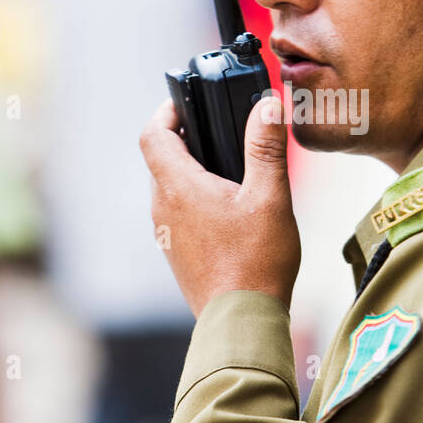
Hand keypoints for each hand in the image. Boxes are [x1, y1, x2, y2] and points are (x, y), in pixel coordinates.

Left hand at [139, 93, 301, 317]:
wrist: (241, 320)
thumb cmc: (256, 261)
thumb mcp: (270, 197)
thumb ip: (266, 148)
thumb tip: (267, 105)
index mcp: (179, 187)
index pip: (152, 134)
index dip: (165, 111)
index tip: (184, 102)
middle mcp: (163, 207)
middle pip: (161, 159)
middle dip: (184, 139)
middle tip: (217, 129)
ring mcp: (166, 233)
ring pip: (168, 187)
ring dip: (189, 171)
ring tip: (227, 168)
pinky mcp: (176, 252)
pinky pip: (176, 213)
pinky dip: (193, 199)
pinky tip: (227, 209)